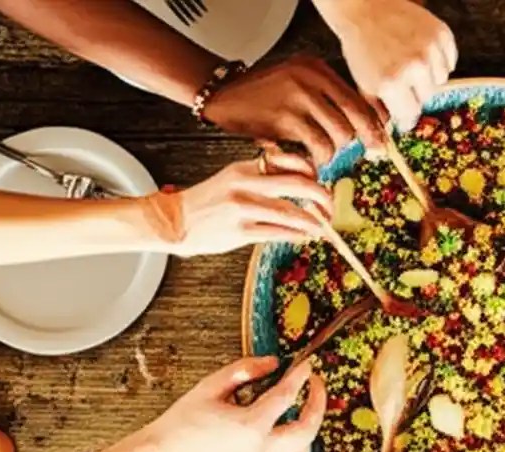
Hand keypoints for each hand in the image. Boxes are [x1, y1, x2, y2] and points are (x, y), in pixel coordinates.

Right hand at [138, 357, 325, 451]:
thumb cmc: (182, 422)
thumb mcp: (211, 386)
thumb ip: (244, 370)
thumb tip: (273, 363)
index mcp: (250, 427)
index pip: (286, 396)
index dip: (300, 376)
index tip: (306, 364)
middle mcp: (260, 450)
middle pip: (307, 428)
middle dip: (318, 403)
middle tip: (315, 384)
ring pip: (303, 450)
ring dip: (311, 427)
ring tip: (306, 406)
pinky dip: (297, 444)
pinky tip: (290, 427)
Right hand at [173, 154, 330, 255]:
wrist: (175, 221)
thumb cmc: (208, 201)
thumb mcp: (233, 177)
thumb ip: (262, 175)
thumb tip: (300, 180)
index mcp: (246, 167)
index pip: (289, 162)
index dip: (312, 172)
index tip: (320, 184)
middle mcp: (245, 184)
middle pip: (297, 184)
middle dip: (321, 197)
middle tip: (329, 207)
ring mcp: (243, 208)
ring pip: (291, 212)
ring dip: (313, 222)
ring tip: (322, 228)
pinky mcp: (240, 231)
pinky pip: (278, 232)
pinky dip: (296, 235)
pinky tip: (304, 236)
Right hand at [205, 56, 384, 165]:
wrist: (223, 96)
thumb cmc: (262, 95)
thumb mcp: (297, 83)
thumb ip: (326, 98)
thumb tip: (366, 124)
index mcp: (317, 68)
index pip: (358, 97)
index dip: (374, 122)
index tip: (380, 139)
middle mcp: (310, 78)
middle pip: (354, 116)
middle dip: (363, 140)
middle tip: (363, 154)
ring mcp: (298, 97)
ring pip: (338, 134)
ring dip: (337, 152)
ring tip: (327, 157)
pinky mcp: (285, 120)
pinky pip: (317, 146)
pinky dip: (320, 159)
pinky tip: (314, 162)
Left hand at [318, 0, 456, 129]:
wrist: (366, 9)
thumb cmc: (361, 48)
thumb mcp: (364, 84)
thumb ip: (379, 113)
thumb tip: (384, 145)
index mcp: (391, 83)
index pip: (410, 115)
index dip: (405, 114)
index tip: (404, 112)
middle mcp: (414, 67)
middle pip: (427, 97)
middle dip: (415, 92)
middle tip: (402, 76)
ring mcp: (430, 49)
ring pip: (440, 79)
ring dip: (428, 75)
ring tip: (410, 61)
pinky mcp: (442, 34)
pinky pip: (449, 61)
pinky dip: (440, 59)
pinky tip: (421, 50)